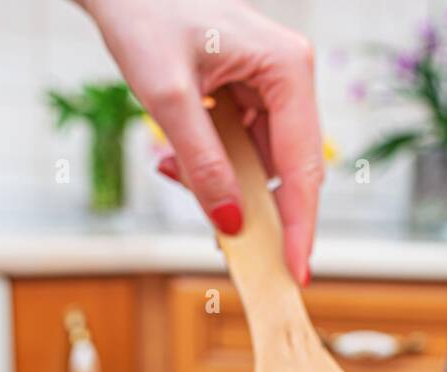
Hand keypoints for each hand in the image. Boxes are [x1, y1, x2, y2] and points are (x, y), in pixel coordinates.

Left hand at [81, 0, 323, 284]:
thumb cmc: (143, 14)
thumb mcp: (168, 98)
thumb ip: (203, 164)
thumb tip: (233, 224)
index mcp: (287, 69)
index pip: (303, 166)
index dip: (299, 225)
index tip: (296, 271)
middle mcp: (290, 76)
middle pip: (287, 169)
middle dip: (249, 202)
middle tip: (215, 231)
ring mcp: (272, 85)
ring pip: (261, 163)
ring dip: (221, 182)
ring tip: (171, 168)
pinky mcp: (250, 93)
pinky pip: (243, 149)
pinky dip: (212, 164)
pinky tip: (175, 157)